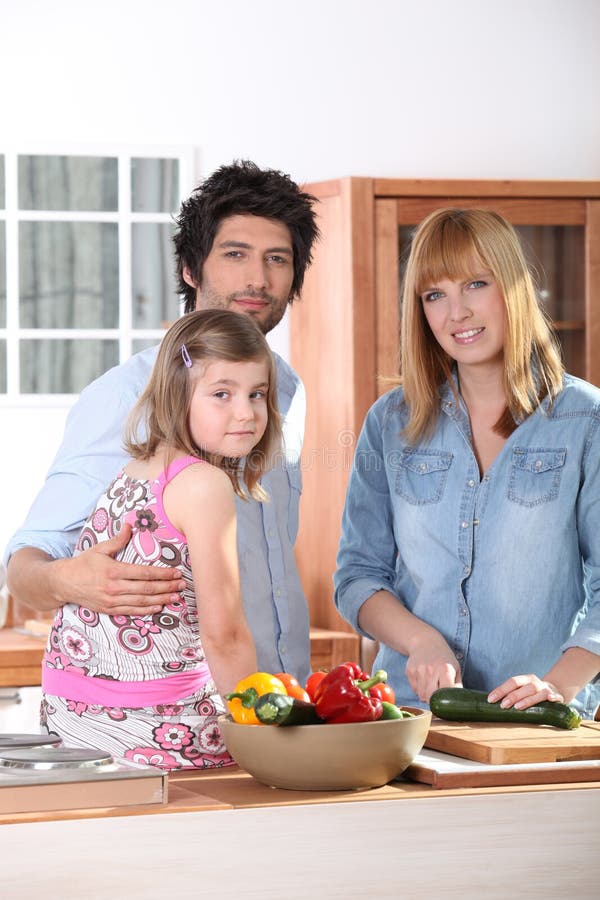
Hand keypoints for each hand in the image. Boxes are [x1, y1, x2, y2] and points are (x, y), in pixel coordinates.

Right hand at [50, 523, 185, 614]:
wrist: (63, 583)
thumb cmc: (83, 563)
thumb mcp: (99, 549)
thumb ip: (117, 540)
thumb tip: (129, 524)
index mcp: (114, 571)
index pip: (145, 573)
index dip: (163, 574)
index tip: (176, 573)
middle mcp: (114, 587)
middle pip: (147, 589)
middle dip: (167, 587)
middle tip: (182, 585)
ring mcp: (111, 601)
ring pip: (142, 602)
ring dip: (161, 600)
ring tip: (176, 597)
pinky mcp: (109, 609)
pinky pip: (132, 611)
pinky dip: (146, 610)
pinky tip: (158, 608)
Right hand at [405, 631, 462, 702]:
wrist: (425, 641)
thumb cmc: (443, 657)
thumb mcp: (455, 667)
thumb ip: (457, 685)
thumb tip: (458, 702)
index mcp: (445, 670)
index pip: (444, 694)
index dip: (445, 700)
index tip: (446, 701)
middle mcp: (431, 670)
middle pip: (431, 697)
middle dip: (434, 700)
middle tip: (438, 696)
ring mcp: (419, 670)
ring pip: (422, 695)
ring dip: (426, 695)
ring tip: (431, 685)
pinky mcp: (410, 671)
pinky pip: (414, 690)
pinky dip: (419, 689)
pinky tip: (423, 680)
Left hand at [487, 675, 563, 710]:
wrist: (554, 690)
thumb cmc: (532, 693)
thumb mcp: (522, 691)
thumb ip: (510, 695)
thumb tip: (491, 703)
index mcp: (525, 679)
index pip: (512, 682)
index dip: (501, 690)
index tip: (490, 699)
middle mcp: (535, 683)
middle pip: (524, 688)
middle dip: (512, 696)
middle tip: (503, 705)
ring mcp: (546, 689)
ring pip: (537, 693)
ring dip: (528, 700)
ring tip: (517, 707)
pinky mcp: (557, 696)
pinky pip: (556, 696)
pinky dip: (553, 697)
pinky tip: (551, 699)